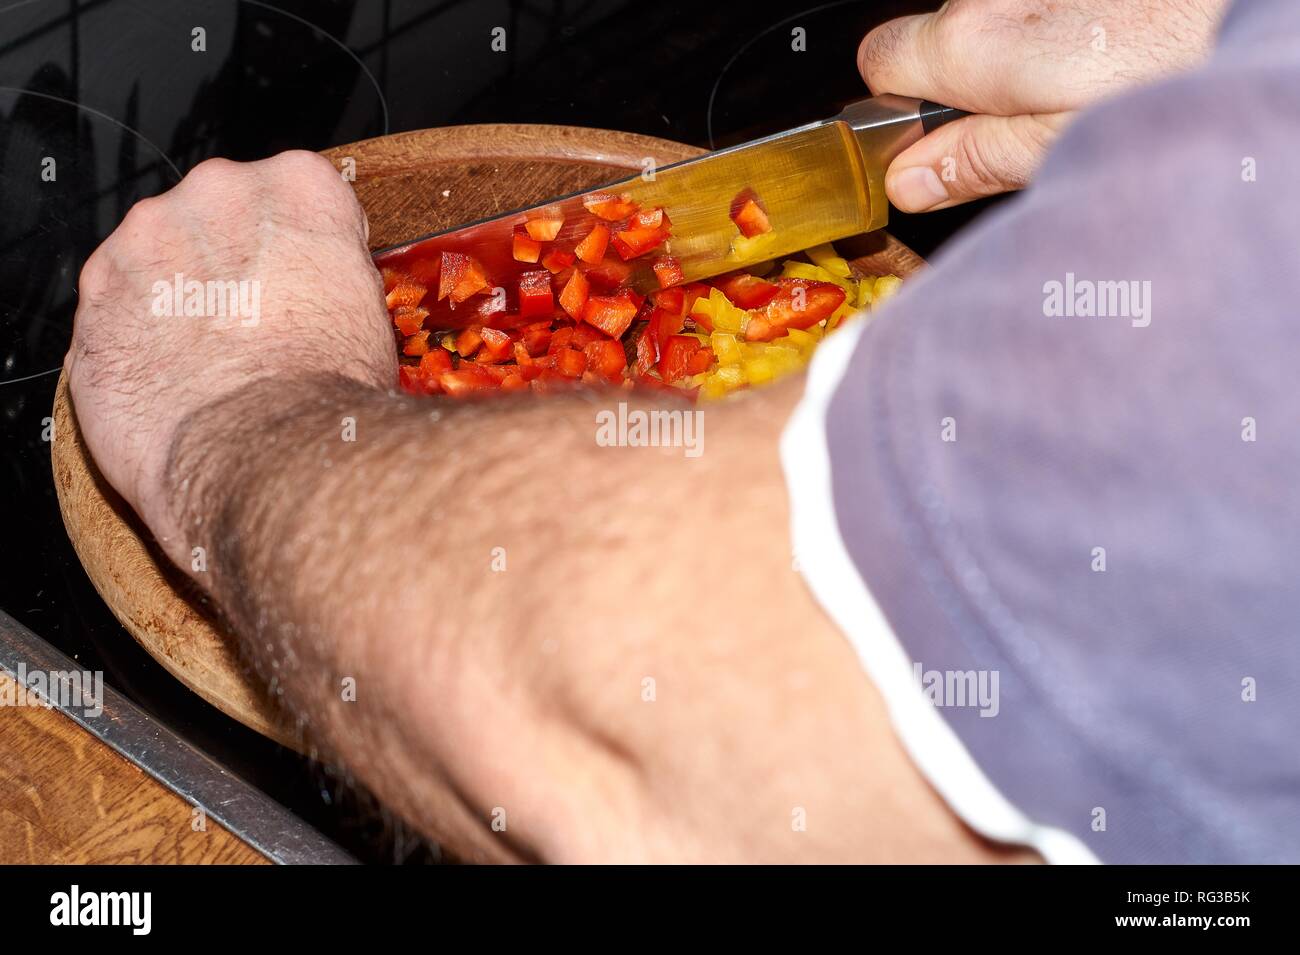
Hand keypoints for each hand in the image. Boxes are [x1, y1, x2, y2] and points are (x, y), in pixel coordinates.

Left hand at [65, 151, 396, 562]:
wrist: (266, 453)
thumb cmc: (326, 393)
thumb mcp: (368, 320)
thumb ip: (334, 277)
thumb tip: (323, 292)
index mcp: (302, 186)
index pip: (300, 195)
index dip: (302, 249)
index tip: (302, 284)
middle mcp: (219, 190)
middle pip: (223, 213)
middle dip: (233, 262)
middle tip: (255, 325)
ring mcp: (148, 234)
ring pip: (162, 251)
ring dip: (179, 293)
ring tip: (210, 358)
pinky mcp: (96, 286)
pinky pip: (115, 298)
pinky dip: (135, 329)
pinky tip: (170, 373)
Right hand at [859, 0, 1228, 210]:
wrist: (1259, 9)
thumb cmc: (1176, 71)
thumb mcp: (1061, 148)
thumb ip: (976, 159)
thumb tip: (910, 181)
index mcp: (974, 45)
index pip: (880, 63)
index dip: (903, 104)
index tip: (937, 136)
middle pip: (944, 34)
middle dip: (972, 77)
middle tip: (1033, 117)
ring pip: (1002, 14)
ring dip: (1030, 45)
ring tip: (1096, 78)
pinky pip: (1045, 3)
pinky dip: (1068, 21)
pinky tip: (1116, 42)